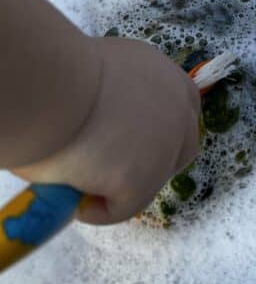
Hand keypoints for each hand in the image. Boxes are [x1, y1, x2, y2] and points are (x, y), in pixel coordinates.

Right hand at [13, 36, 200, 224]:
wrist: (48, 83)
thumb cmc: (58, 73)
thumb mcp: (99, 75)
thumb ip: (115, 97)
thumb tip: (99, 125)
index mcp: (164, 75)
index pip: (176, 112)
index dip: (153, 133)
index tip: (124, 146)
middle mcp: (178, 106)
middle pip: (178, 148)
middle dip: (148, 165)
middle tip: (105, 171)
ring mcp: (167, 144)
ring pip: (150, 181)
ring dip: (119, 187)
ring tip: (73, 181)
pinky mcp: (146, 178)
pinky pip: (122, 206)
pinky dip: (97, 210)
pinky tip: (69, 194)